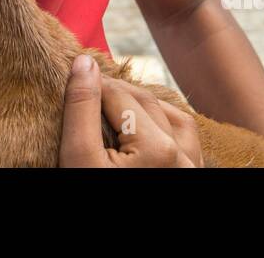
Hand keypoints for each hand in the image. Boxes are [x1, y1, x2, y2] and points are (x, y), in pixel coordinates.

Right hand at [59, 54, 205, 166]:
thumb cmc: (89, 200)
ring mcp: (191, 170)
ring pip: (176, 120)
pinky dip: (170, 129)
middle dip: (118, 93)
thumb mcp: (77, 157)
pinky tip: (150, 130)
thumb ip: (81, 108)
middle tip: (89, 89)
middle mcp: (183, 157)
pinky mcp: (191, 180)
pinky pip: (189, 144)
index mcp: (158, 148)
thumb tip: (84, 62)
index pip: (118, 96)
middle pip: (147, 104)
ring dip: (149, 107)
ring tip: (119, 106)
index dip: (93, 83)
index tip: (72, 76)